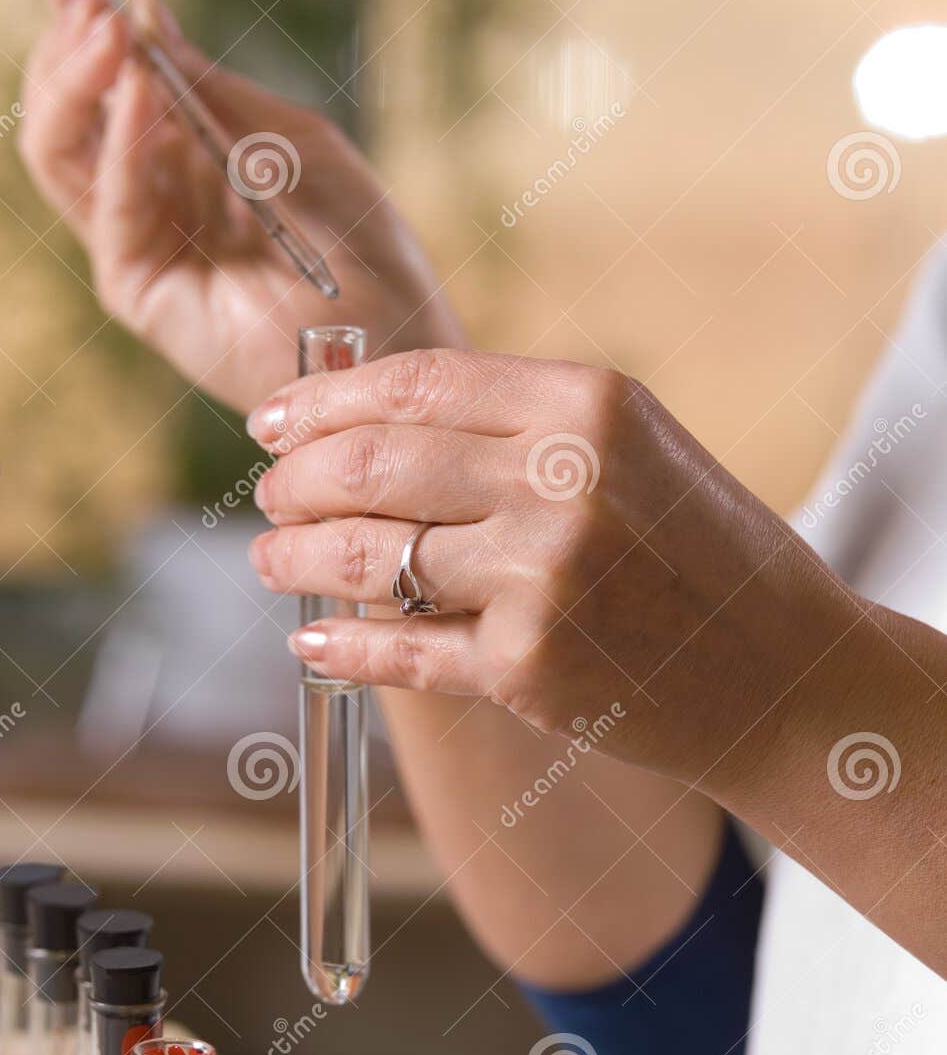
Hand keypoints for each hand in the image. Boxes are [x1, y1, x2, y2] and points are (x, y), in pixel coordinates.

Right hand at [19, 0, 460, 413]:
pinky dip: (123, 145)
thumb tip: (143, 15)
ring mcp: (138, 241)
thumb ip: (214, 92)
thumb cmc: (359, 244)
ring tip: (106, 31)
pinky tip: (143, 90)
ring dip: (77, 86)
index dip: (80, 23)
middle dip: (69, 49)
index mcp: (184, 150)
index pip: (111, 79)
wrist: (390, 337)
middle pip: (70, 114)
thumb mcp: (293, 143)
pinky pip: (114, 208)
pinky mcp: (140, 290)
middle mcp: (149, 192)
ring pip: (62, 157)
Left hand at [246, 346, 861, 798]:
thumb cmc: (702, 551)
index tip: (272, 421)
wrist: (786, 671)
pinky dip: (340, 647)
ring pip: (369, 555)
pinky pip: (400, 649)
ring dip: (295, 557)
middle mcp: (561, 479)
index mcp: (585, 403)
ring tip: (271, 559)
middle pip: (373, 463)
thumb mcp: (634, 446)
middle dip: (295, 479)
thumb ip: (518, 423)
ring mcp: (541, 576)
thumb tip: (371, 422)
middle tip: (269, 495)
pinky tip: (311, 641)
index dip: (322, 401)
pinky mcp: (527, 666)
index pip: (413, 383)